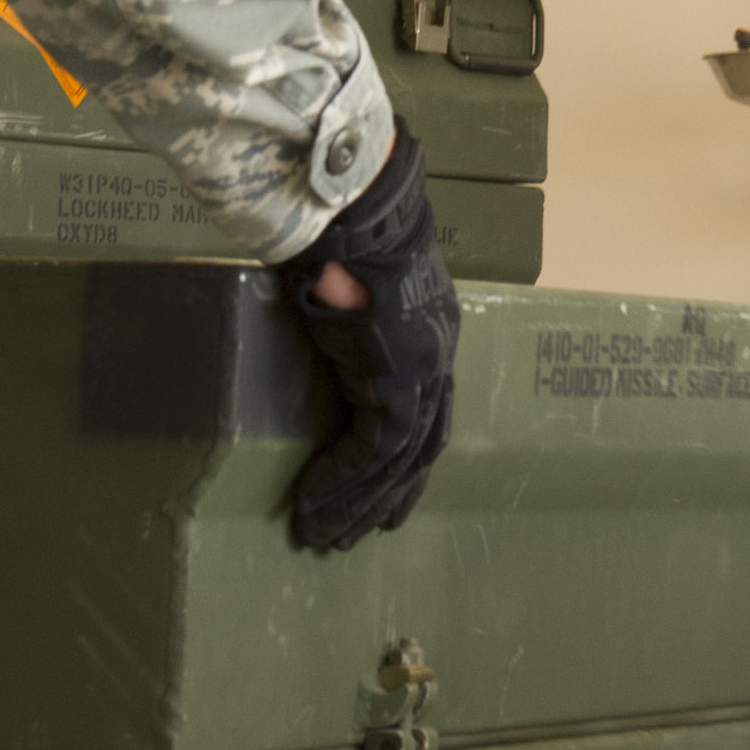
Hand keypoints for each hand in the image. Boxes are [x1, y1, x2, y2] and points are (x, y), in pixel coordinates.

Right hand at [278, 128, 457, 551]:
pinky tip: (311, 506)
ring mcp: (422, 372)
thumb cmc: (343, 235)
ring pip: (395, 462)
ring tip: (323, 538)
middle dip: (389, 497)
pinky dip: (339, 482)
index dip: (409, 460)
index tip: (389, 494)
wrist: (353, 212)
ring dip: (356, 504)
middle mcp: (438, 359)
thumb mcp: (351, 283)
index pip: (429, 413)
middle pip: (421, 449)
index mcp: (432, 336)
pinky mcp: (395, 383)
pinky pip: (370, 453)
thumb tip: (318, 309)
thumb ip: (349, 312)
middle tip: (358, 535)